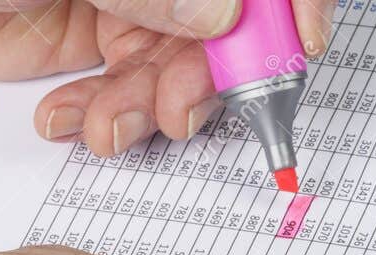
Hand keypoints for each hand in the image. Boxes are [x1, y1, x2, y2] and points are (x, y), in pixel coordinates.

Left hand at [0, 0, 331, 155]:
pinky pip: (130, 99)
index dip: (292, 8)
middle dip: (206, 81)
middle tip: (177, 108)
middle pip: (232, 37)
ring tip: (108, 122)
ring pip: (181, 77)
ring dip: (147, 112)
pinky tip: (75, 117)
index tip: (301, 45)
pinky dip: (107, 120)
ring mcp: (134, 12)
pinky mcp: (99, 53)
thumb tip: (222, 13)